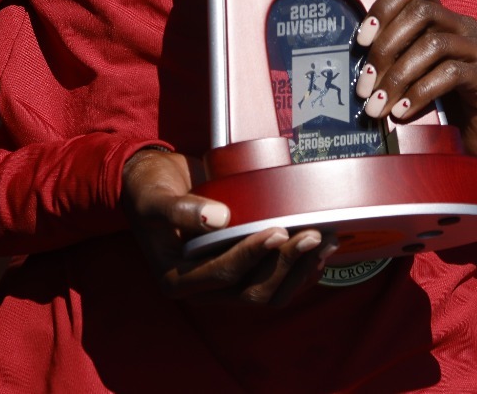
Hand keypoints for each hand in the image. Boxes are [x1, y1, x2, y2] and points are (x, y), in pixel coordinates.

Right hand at [121, 147, 332, 305]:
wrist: (155, 184)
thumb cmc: (151, 189)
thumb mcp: (155, 197)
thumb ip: (179, 209)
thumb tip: (218, 219)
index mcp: (177, 279)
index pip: (223, 274)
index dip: (253, 255)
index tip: (278, 231)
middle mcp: (203, 289)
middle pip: (253, 291)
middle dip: (286, 265)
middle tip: (313, 234)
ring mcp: (224, 284)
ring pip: (269, 292)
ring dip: (299, 271)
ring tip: (325, 241)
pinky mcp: (241, 272)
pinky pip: (274, 282)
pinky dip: (299, 271)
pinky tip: (321, 253)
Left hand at [353, 0, 476, 163]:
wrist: (475, 140)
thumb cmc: (438, 104)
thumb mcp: (411, 74)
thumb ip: (394, 57)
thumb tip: (357, 61)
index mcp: (444, 18)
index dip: (385, 6)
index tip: (362, 40)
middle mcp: (465, 26)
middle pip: (421, 13)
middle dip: (386, 47)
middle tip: (364, 85)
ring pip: (433, 44)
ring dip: (398, 76)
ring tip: (377, 104)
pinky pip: (450, 74)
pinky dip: (420, 92)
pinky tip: (402, 112)